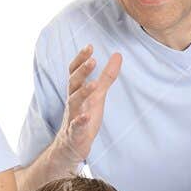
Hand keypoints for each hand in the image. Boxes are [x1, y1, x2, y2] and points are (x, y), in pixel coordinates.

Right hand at [57, 45, 121, 162]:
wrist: (73, 144)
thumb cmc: (85, 115)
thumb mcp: (98, 94)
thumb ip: (107, 76)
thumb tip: (118, 54)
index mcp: (77, 91)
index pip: (74, 71)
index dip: (80, 59)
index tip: (89, 46)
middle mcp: (73, 101)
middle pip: (73, 83)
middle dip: (82, 71)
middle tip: (92, 60)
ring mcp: (73, 116)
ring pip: (73, 102)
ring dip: (82, 93)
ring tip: (94, 85)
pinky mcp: (75, 133)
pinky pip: (76, 126)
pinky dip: (80, 121)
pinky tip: (86, 116)